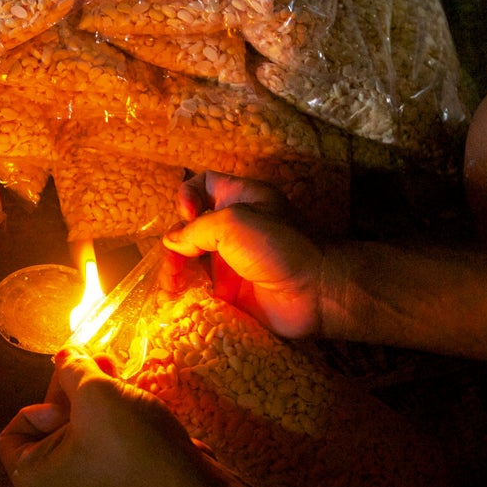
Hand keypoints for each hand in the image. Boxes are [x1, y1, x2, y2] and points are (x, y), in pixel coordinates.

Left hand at [0, 346, 201, 486]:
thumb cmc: (130, 444)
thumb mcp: (94, 392)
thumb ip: (72, 369)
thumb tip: (64, 355)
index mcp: (33, 480)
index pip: (12, 433)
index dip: (39, 404)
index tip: (69, 396)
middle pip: (49, 435)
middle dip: (72, 394)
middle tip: (93, 364)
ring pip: (80, 442)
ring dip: (95, 406)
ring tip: (115, 373)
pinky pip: (104, 458)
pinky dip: (112, 430)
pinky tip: (132, 402)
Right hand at [162, 171, 322, 338]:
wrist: (316, 293)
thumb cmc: (279, 246)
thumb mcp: (233, 222)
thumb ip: (195, 229)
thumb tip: (171, 243)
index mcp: (240, 199)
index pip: (204, 185)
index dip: (188, 195)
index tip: (189, 215)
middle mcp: (233, 228)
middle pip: (188, 229)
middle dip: (174, 245)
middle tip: (175, 265)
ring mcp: (231, 261)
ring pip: (190, 262)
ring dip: (174, 272)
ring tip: (171, 289)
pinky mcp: (231, 292)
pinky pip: (200, 290)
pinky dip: (184, 294)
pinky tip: (175, 301)